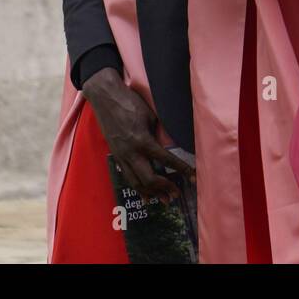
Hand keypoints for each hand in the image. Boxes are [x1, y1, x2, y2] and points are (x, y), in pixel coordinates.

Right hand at [82, 67, 194, 200]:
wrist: (105, 97)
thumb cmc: (130, 102)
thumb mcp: (150, 116)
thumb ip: (157, 134)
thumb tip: (167, 146)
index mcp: (143, 141)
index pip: (166, 160)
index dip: (181, 169)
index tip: (193, 177)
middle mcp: (131, 152)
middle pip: (149, 179)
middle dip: (164, 188)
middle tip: (176, 195)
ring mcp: (121, 156)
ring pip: (135, 182)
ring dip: (150, 193)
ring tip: (163, 201)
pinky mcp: (115, 155)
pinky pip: (127, 176)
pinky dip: (137, 187)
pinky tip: (144, 195)